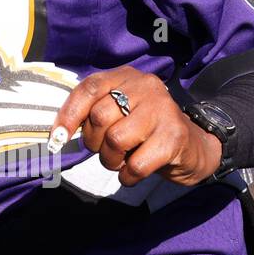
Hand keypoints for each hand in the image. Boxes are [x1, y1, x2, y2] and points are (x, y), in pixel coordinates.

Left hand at [47, 67, 221, 186]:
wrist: (195, 146)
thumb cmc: (145, 131)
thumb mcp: (119, 112)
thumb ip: (92, 113)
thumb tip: (58, 134)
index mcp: (126, 77)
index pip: (89, 88)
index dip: (69, 114)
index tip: (59, 137)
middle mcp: (146, 87)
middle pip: (100, 116)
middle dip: (94, 142)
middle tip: (105, 151)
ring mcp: (163, 111)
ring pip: (115, 140)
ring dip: (111, 160)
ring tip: (121, 161)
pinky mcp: (175, 138)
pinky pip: (136, 164)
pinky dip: (127, 176)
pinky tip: (132, 174)